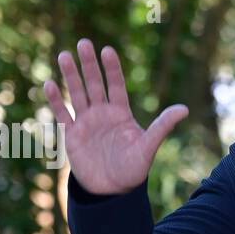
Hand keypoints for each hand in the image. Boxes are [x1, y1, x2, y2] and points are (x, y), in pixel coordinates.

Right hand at [43, 39, 187, 194]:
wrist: (112, 190)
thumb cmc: (133, 169)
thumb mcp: (149, 146)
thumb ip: (163, 126)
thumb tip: (185, 109)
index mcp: (121, 113)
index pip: (116, 86)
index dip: (112, 69)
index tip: (107, 50)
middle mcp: (102, 113)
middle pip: (95, 84)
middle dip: (89, 65)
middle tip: (84, 43)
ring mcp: (86, 122)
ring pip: (77, 94)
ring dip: (71, 76)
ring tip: (65, 55)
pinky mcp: (72, 135)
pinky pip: (62, 114)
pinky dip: (56, 100)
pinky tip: (50, 84)